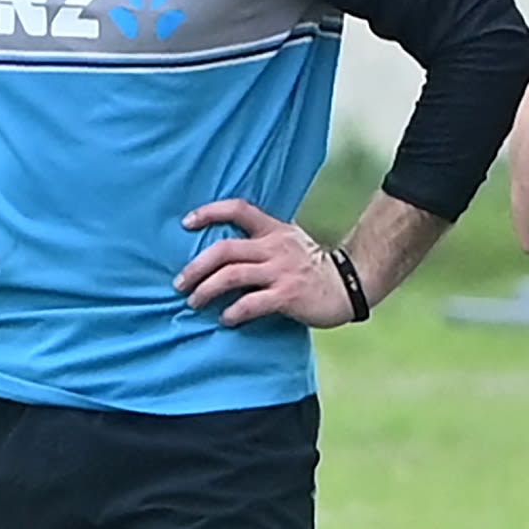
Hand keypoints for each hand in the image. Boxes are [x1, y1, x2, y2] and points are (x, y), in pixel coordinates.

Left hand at [175, 198, 354, 327]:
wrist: (348, 286)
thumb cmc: (313, 267)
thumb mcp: (290, 241)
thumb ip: (263, 241)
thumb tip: (226, 251)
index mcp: (274, 230)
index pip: (239, 209)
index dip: (210, 212)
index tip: (186, 222)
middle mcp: (274, 247)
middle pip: (224, 249)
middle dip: (196, 267)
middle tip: (180, 283)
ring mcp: (280, 271)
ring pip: (232, 276)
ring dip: (207, 290)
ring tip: (194, 302)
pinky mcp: (287, 295)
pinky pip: (251, 303)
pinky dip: (233, 312)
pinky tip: (225, 319)